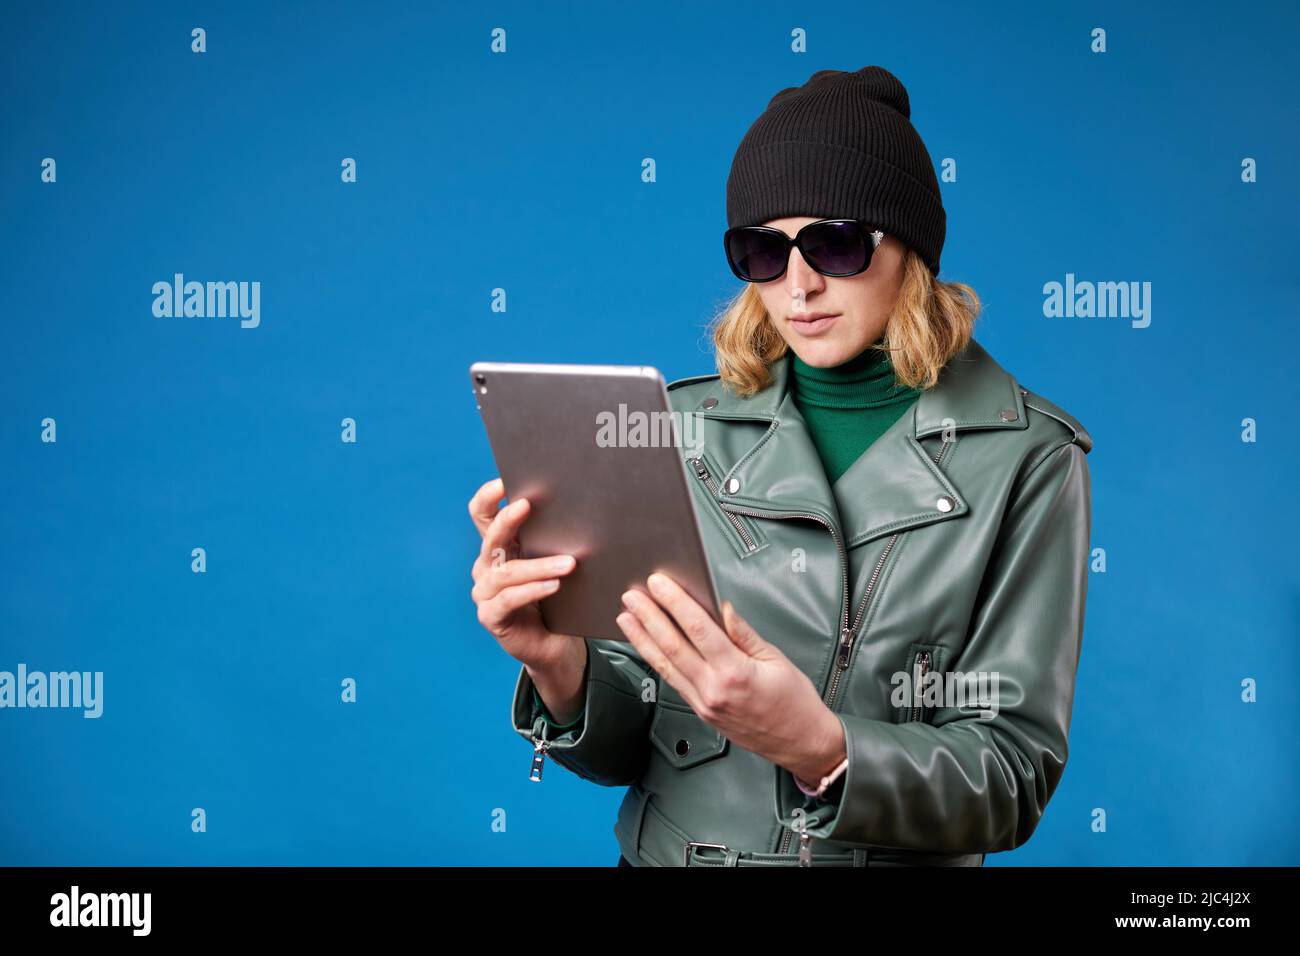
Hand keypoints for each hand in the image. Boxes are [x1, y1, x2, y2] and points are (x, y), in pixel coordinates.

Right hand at [467, 477, 583, 674]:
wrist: (556, 643)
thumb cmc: (558, 598)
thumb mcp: (554, 562)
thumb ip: (556, 538)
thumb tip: (581, 503)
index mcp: (500, 546)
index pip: (482, 514)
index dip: (488, 497)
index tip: (505, 481)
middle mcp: (486, 566)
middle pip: (490, 537)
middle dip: (508, 519)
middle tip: (528, 505)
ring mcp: (485, 592)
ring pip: (506, 572)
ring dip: (538, 565)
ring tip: (568, 563)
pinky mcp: (491, 616)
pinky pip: (509, 600)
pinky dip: (532, 590)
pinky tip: (554, 585)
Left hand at [615, 572, 846, 782]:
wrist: (800, 743)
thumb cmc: (794, 702)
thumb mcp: (776, 658)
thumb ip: (744, 633)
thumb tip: (722, 608)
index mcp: (735, 672)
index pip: (697, 628)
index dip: (675, 603)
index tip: (659, 584)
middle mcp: (714, 689)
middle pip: (672, 646)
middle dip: (649, 617)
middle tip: (632, 596)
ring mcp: (704, 704)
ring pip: (665, 666)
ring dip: (642, 640)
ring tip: (626, 619)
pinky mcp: (701, 712)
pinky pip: (673, 682)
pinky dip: (656, 661)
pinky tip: (646, 646)